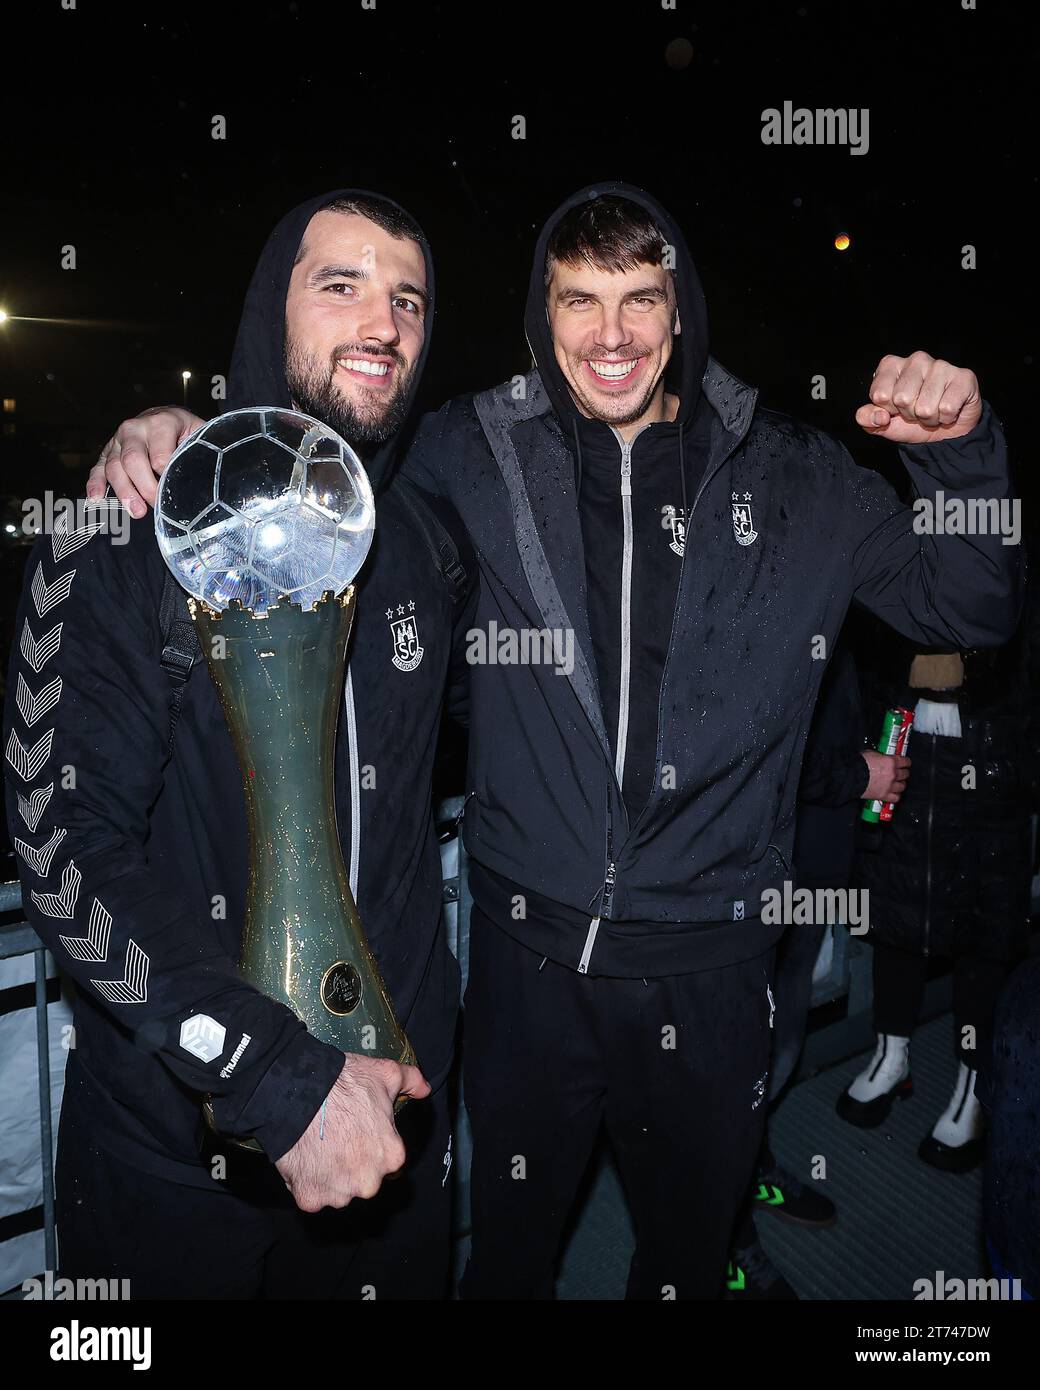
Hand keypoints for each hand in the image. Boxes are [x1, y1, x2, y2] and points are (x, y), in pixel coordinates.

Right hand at [86, 406, 205, 517]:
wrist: (164, 415)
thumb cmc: (184, 430)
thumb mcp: (198, 433)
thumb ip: (201, 451)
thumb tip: (209, 479)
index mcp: (161, 422)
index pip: (160, 456)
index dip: (167, 479)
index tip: (175, 495)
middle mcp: (135, 428)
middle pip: (133, 461)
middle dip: (145, 488)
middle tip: (155, 507)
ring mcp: (118, 439)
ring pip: (114, 466)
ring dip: (124, 491)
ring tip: (136, 512)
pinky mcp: (108, 450)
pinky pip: (98, 467)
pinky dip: (95, 483)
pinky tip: (96, 498)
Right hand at [274, 1053, 430, 1212]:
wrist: (299, 1094)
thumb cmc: (344, 1084)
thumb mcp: (386, 1073)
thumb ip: (411, 1081)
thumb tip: (424, 1089)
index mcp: (391, 1156)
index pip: (388, 1160)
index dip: (372, 1145)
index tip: (359, 1133)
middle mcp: (370, 1182)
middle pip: (364, 1179)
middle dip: (353, 1164)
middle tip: (338, 1138)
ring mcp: (340, 1194)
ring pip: (338, 1190)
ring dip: (331, 1176)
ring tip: (319, 1147)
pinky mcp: (312, 1199)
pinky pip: (312, 1196)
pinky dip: (307, 1182)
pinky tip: (304, 1158)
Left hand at [855, 352, 981, 445]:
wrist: (944, 432)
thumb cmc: (911, 422)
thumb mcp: (882, 423)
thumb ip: (867, 418)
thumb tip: (878, 416)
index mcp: (891, 365)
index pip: (879, 394)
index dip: (888, 410)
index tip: (896, 408)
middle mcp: (916, 359)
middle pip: (902, 399)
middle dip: (909, 414)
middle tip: (917, 411)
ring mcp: (941, 365)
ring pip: (925, 406)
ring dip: (928, 418)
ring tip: (933, 411)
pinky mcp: (964, 376)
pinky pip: (947, 408)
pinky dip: (946, 418)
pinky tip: (949, 411)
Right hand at [861, 749, 910, 803]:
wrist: (850, 777)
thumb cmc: (858, 765)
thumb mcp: (870, 753)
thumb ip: (880, 756)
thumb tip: (881, 756)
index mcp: (891, 762)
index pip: (906, 762)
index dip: (906, 762)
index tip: (905, 763)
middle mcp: (893, 774)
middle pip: (905, 774)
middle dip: (903, 773)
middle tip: (900, 772)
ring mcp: (889, 786)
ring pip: (903, 786)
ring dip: (900, 784)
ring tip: (896, 783)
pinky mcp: (884, 795)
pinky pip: (896, 797)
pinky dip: (895, 795)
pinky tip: (893, 793)